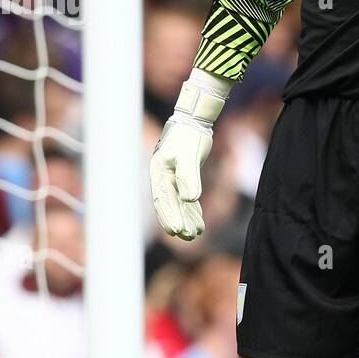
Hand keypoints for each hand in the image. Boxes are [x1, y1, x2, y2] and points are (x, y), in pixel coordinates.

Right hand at [150, 117, 211, 240]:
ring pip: (179, 203)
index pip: (163, 199)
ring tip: (196, 233)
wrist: (193, 121)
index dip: (169, 216)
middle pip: (170, 204)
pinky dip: (193, 210)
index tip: (176, 231)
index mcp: (159, 173)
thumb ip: (188, 177)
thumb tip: (189, 199)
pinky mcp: (183, 177)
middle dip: (178, 221)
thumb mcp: (188, 155)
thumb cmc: (189, 136)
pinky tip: (199, 221)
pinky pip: (186, 198)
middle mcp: (163, 178)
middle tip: (188, 236)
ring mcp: (172, 178)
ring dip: (187, 218)